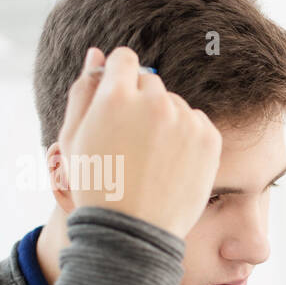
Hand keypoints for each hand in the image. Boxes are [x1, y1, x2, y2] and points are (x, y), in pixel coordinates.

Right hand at [55, 46, 221, 238]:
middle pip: (151, 84)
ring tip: (152, 158)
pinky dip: (188, 137)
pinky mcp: (209, 138)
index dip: (119, 81)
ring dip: (166, 122)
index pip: (125, 60)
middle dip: (141, 104)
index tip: (118, 104)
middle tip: (132, 143)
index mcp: (115, 96)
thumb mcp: (75, 138)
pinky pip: (198, 122)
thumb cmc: (97, 184)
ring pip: (175, 105)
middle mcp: (154, 102)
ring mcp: (185, 120)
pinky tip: (172, 163)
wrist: (133, 230)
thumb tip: (98, 54)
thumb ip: (84, 91)